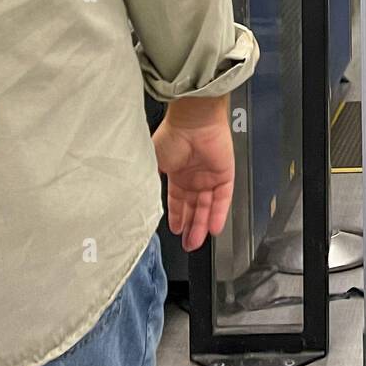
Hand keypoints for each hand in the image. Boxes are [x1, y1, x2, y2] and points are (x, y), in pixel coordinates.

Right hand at [152, 96, 235, 251]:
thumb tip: (140, 199)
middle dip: (191, 226)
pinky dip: (219, 214)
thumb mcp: (152, 163)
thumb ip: (149, 182)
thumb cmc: (171, 135)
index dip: (177, 216)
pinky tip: (213, 229)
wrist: (192, 121)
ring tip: (196, 242)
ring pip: (208, 206)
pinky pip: (223, 199)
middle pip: (194, 207)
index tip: (175, 230)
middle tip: (188, 244)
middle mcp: (194, 176)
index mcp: (176, 173)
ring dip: (202, 225)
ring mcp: (210, 176)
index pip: (178, 201)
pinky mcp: (225, 174)